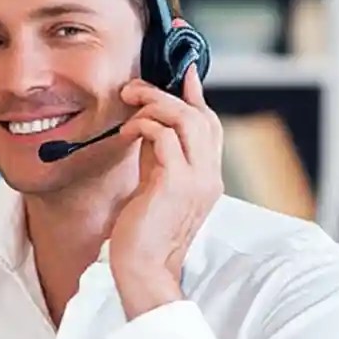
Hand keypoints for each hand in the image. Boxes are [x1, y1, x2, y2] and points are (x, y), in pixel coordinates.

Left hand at [109, 33, 223, 317]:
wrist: (142, 269)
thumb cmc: (142, 231)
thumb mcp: (154, 184)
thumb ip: (158, 155)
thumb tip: (148, 121)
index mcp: (208, 177)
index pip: (210, 125)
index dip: (196, 94)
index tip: (183, 69)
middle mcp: (209, 176)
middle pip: (202, 116)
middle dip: (169, 93)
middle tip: (136, 88)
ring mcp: (197, 181)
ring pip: (188, 120)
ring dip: (156, 103)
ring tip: (130, 101)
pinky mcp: (175, 184)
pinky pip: (164, 137)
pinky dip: (145, 125)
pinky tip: (127, 131)